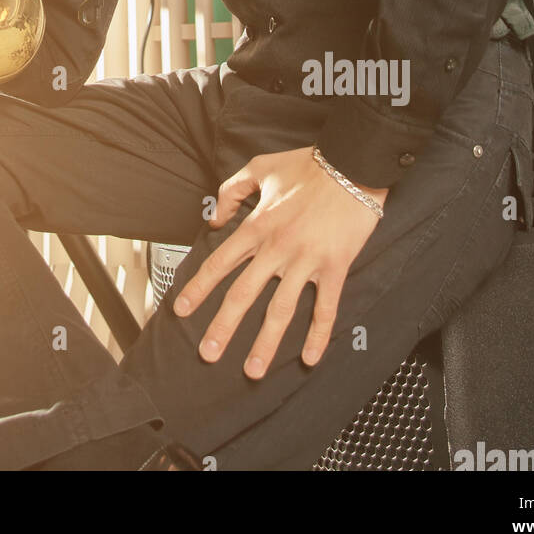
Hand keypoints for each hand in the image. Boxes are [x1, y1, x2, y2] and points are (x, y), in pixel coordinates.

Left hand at [172, 146, 387, 376]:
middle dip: (223, 327)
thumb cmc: (307, 165)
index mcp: (257, 226)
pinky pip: (325, 308)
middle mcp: (277, 249)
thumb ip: (232, 191)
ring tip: (252, 370)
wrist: (352, 163)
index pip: (220, 264)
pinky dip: (318, 335)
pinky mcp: (334, 268)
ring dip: (265, 343)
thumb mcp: (260, 167)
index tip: (181, 311)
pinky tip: (310, 359)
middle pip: (243, 294)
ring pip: (281, 309)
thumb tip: (215, 219)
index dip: (199, 289)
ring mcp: (306, 261)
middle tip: (207, 354)